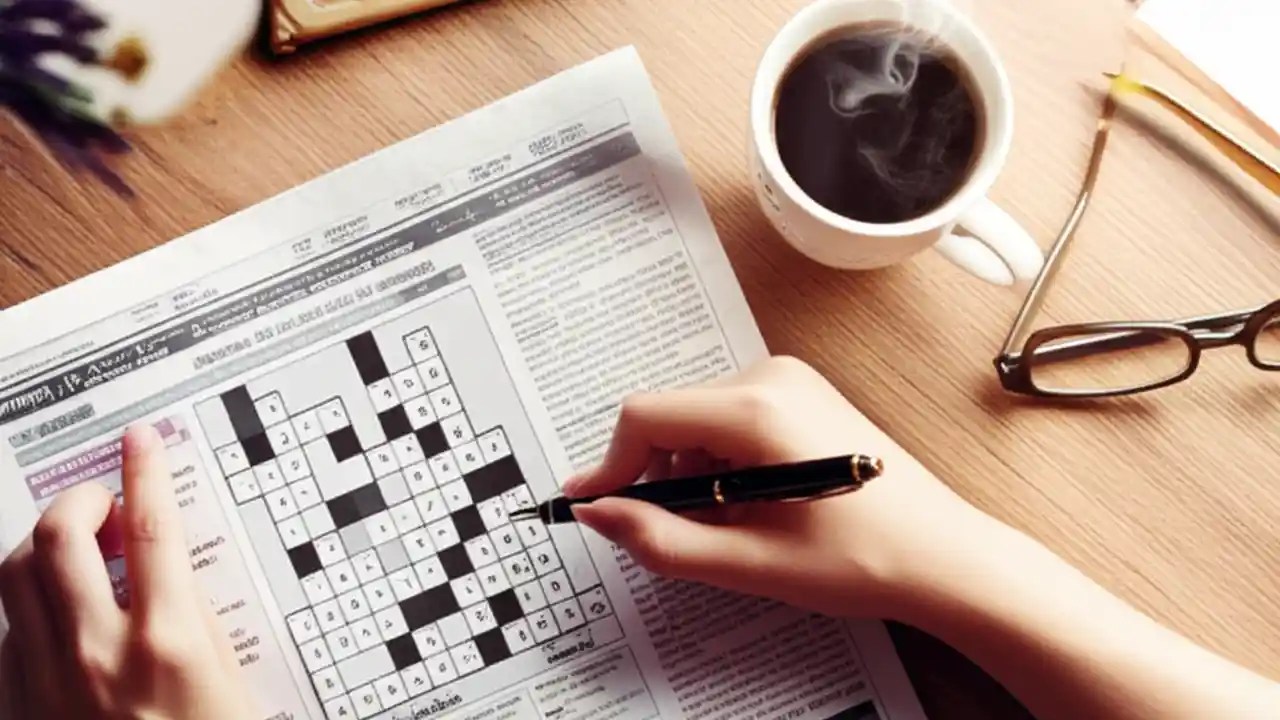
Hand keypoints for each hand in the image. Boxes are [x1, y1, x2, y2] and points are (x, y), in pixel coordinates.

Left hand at [0, 425, 254, 718]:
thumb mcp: (232, 686)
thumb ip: (200, 625)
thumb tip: (177, 573)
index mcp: (168, 644)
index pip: (150, 527)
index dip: (144, 470)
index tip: (141, 441)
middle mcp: (98, 654)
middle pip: (60, 538)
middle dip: (78, 500)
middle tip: (102, 501)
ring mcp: (47, 682)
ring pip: (14, 576)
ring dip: (40, 543)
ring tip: (72, 545)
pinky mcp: (17, 708)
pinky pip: (4, 631)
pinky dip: (25, 603)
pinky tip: (54, 611)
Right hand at [565, 356, 988, 619]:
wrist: (944, 556)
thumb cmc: (864, 558)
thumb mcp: (749, 562)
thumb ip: (662, 539)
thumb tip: (599, 514)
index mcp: (759, 409)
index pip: (646, 416)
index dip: (609, 465)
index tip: (591, 506)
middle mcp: (772, 378)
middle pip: (670, 417)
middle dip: (659, 478)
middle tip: (682, 536)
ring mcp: (789, 383)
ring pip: (697, 423)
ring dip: (693, 477)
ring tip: (735, 529)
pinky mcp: (799, 397)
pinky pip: (729, 422)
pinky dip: (720, 466)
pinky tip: (754, 507)